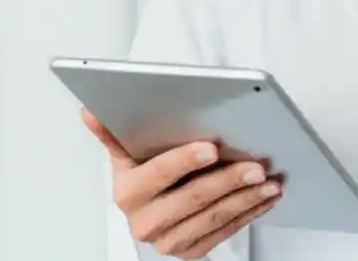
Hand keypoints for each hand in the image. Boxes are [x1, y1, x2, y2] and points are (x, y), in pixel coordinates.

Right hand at [82, 108, 281, 259]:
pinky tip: (266, 196)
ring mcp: (169, 241)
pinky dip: (250, 213)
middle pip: (193, 199)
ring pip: (214, 217)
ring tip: (269, 180)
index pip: (159, 174)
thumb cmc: (144, 173)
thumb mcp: (126, 153)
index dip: (185, 161)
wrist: (150, 211)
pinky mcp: (192, 251)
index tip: (212, 148)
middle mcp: (145, 222)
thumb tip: (89, 111)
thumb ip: (113, 132)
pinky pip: (226, 232)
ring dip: (247, 198)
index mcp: (127, 193)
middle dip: (228, 181)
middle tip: (256, 165)